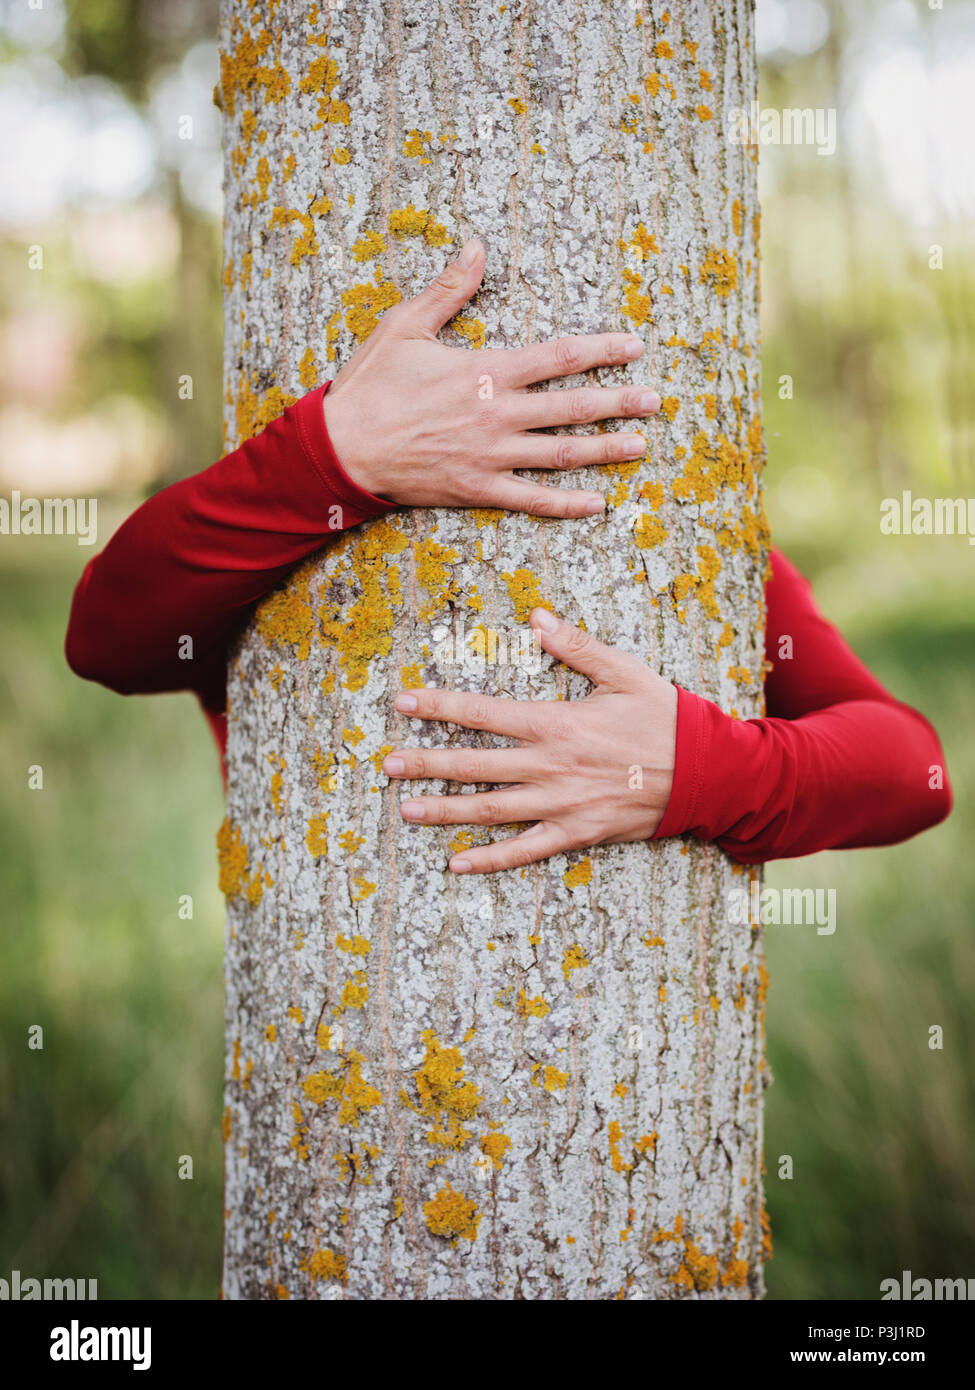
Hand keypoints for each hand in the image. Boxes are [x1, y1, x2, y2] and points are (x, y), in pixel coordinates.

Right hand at [323, 238, 660, 516]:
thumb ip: (450, 288)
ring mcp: (492, 456)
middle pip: (573, 406)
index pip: (561, 356)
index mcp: (488, 371)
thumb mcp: (405, 325)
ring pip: (563, 454)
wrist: (340, 449)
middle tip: (655, 401)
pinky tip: (596, 504)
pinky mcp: (478, 490)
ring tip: (640, 446)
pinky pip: (532, 500)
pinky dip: (566, 504)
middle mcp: (499, 415)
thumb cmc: (370, 386)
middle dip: (619, 401)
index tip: (634, 346)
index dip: (603, 349)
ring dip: (605, 450)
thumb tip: (478, 245)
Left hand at [382, 608, 676, 873]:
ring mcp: (560, 803)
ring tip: (406, 812)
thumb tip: (536, 616)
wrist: (706, 773)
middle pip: (474, 765)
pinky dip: (491, 860)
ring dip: (446, 811)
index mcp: (555, 722)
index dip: (440, 706)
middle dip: (427, 763)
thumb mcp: (624, 672)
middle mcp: (549, 766)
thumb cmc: (664, 718)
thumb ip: (576, 646)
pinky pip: (526, 850)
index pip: (483, 712)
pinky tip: (457, 864)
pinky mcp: (576, 833)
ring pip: (491, 809)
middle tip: (387, 765)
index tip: (404, 702)